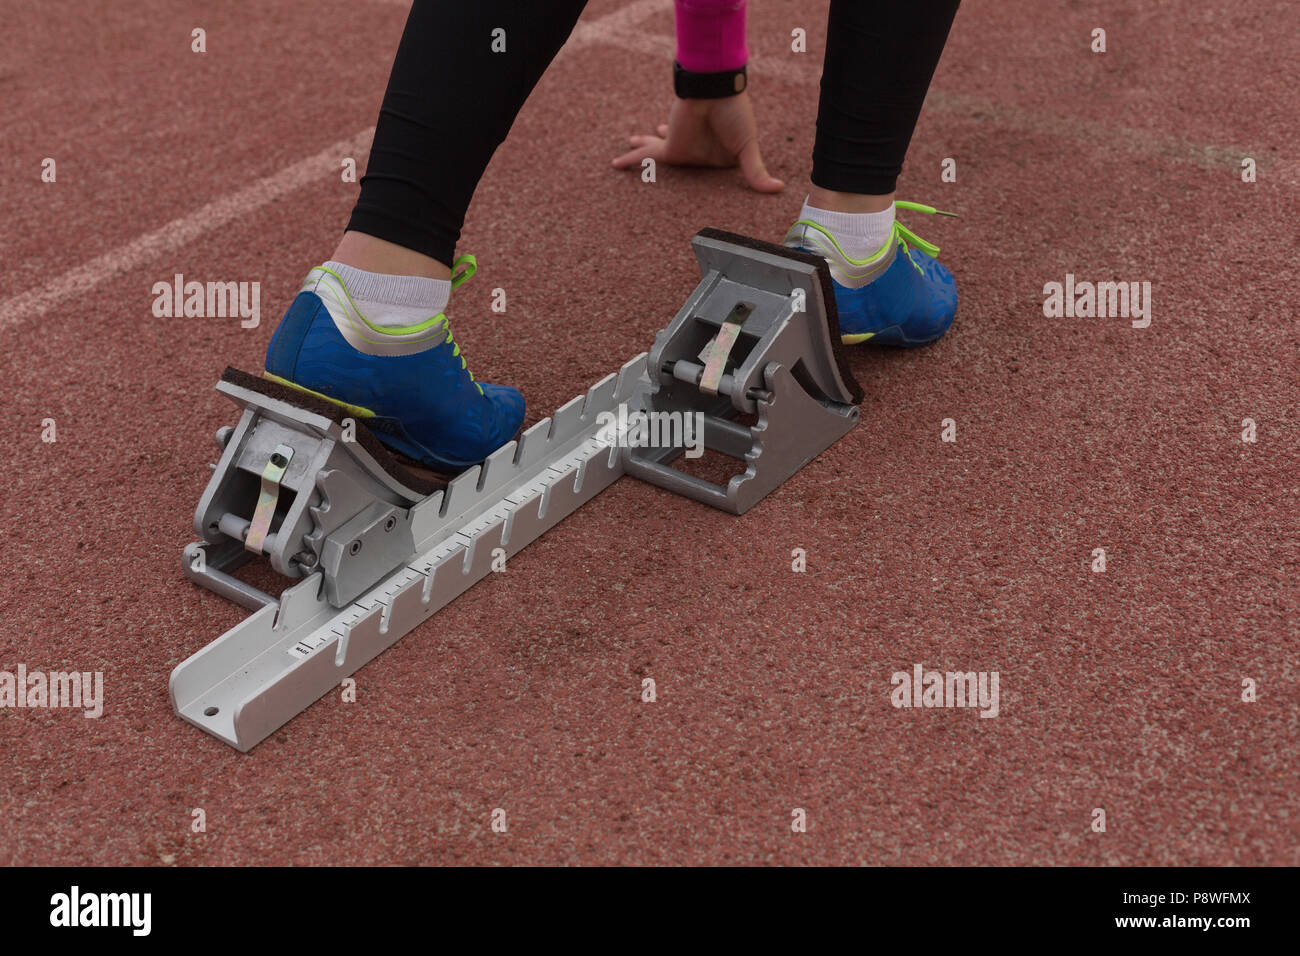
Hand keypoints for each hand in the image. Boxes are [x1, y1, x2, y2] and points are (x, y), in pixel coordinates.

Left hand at [611, 91, 783, 192]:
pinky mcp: (669, 146)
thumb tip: (779, 189)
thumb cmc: (735, 113)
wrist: (713, 88)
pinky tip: (615, 165)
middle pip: (683, 171)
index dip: (710, 188)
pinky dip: (631, 161)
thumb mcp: (747, 146)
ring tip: (626, 157)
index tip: (707, 200)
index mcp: (722, 158)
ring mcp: (683, 151)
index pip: (713, 177)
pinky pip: (645, 157)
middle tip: (653, 182)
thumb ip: (755, 170)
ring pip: (660, 160)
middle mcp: (701, 156)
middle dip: (670, 171)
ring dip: (643, 156)